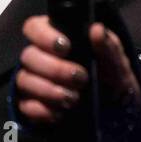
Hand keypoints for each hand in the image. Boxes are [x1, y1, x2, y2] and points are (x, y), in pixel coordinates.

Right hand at [17, 16, 139, 122]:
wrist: (117, 114)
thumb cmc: (113, 79)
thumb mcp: (116, 63)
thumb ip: (108, 46)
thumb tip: (96, 29)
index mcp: (57, 37)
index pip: (34, 27)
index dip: (44, 36)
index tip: (66, 47)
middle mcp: (40, 57)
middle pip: (28, 55)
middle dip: (54, 69)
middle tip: (80, 78)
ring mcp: (33, 81)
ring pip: (24, 80)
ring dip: (48, 90)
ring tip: (73, 98)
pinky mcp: (32, 105)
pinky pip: (24, 106)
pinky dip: (41, 110)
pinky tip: (60, 113)